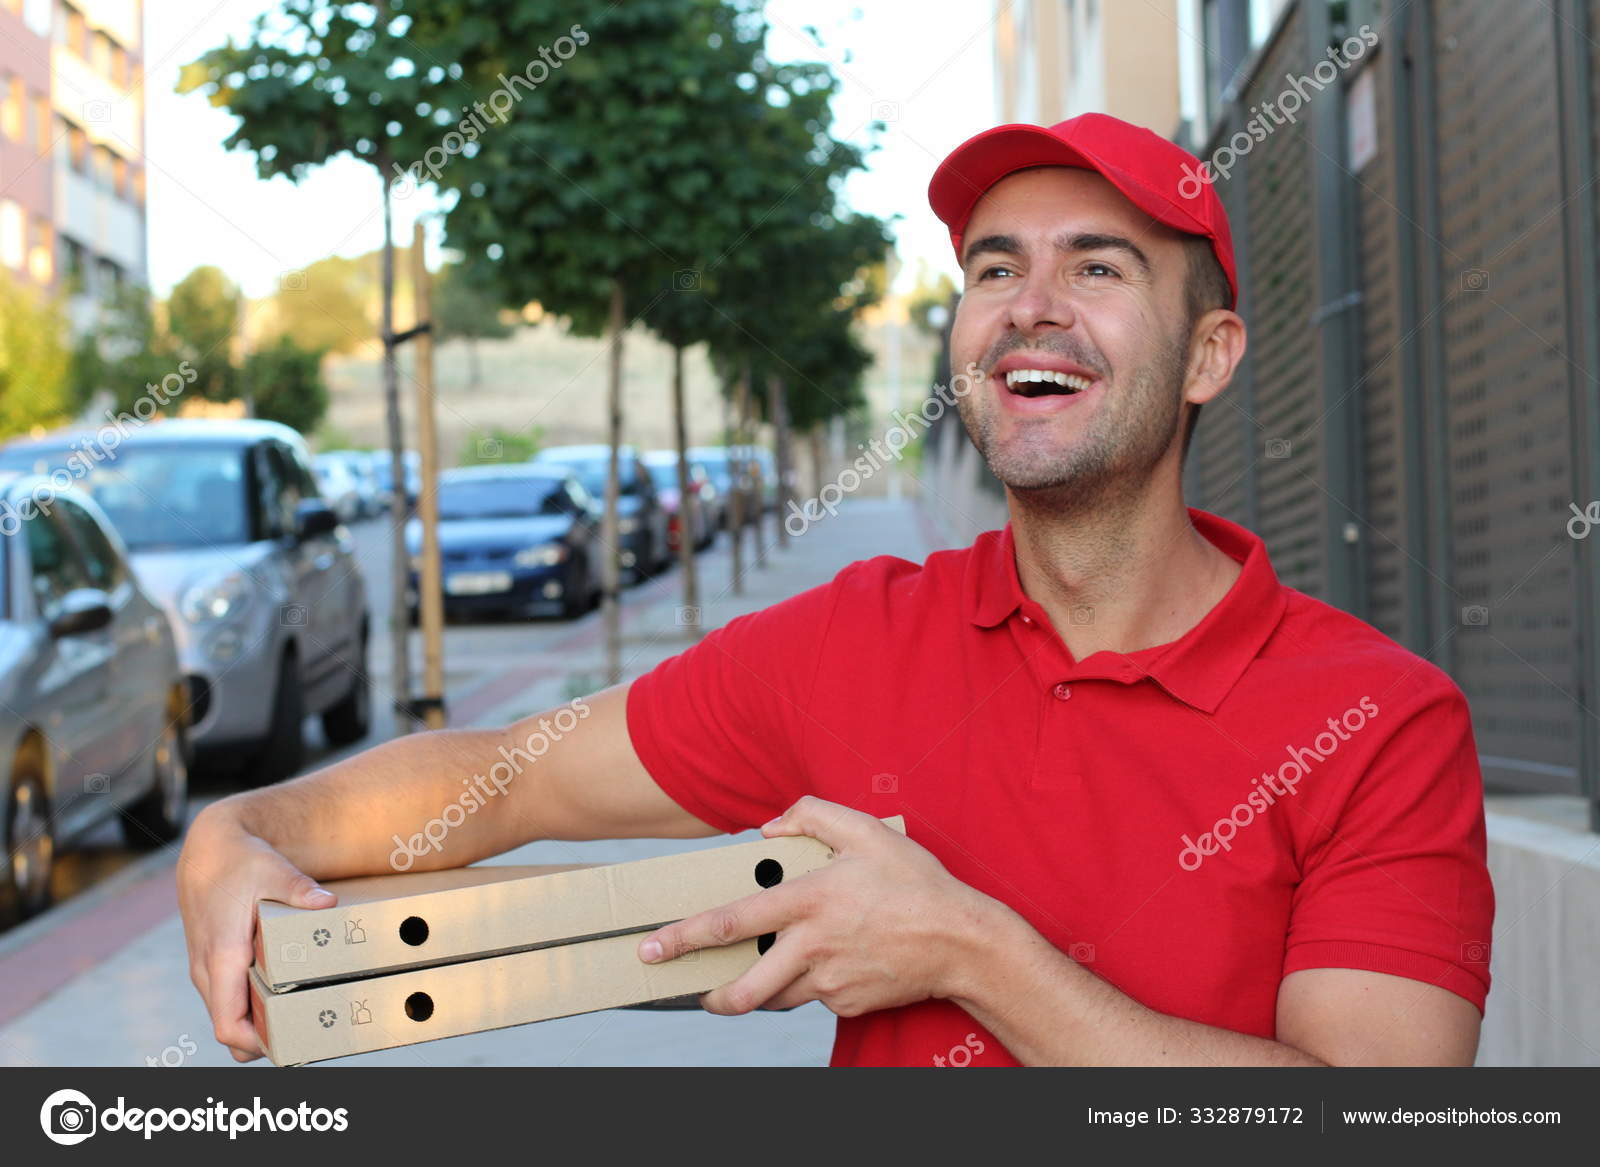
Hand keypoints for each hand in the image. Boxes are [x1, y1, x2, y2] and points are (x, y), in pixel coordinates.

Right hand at [176, 802, 335, 1060]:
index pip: (228, 1023)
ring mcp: (206, 967)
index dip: (256, 1044)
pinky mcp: (211, 961)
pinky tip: (280, 995)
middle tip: (307, 1036)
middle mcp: (207, 968)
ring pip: (227, 1012)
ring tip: (300, 1018)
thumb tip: (327, 902)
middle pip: (229, 1026)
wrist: (207, 848)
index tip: (289, 1044)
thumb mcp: (272, 869)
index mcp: (222, 955)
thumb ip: (299, 889)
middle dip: (263, 1038)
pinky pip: (226, 997)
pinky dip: (248, 1005)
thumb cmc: (238, 860)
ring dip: (256, 1023)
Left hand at [637, 796, 993, 1017]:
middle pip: (743, 988)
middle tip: (696, 991)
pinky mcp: (847, 1006)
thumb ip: (812, 816)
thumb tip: (767, 830)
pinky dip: (811, 985)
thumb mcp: (868, 831)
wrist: (964, 942)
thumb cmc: (915, 882)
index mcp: (810, 901)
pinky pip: (814, 999)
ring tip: (760, 974)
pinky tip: (835, 964)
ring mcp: (830, 983)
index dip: (685, 936)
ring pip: (775, 997)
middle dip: (710, 995)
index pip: (733, 921)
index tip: (651, 946)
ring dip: (759, 990)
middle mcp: (813, 947)